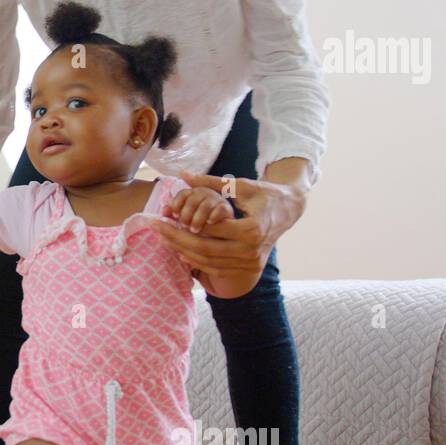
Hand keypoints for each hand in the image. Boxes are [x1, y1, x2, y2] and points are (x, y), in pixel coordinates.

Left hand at [151, 168, 307, 281]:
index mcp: (251, 229)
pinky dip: (198, 262)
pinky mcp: (249, 268)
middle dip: (176, 240)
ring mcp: (251, 262)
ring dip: (184, 252)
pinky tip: (181, 252)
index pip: (209, 230)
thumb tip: (183, 175)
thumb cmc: (264, 194)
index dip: (182, 225)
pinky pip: (218, 269)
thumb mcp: (239, 185)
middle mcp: (251, 250)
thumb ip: (211, 182)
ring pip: (209, 262)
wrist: (289, 209)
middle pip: (205, 249)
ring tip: (164, 239)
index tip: (162, 218)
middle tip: (156, 230)